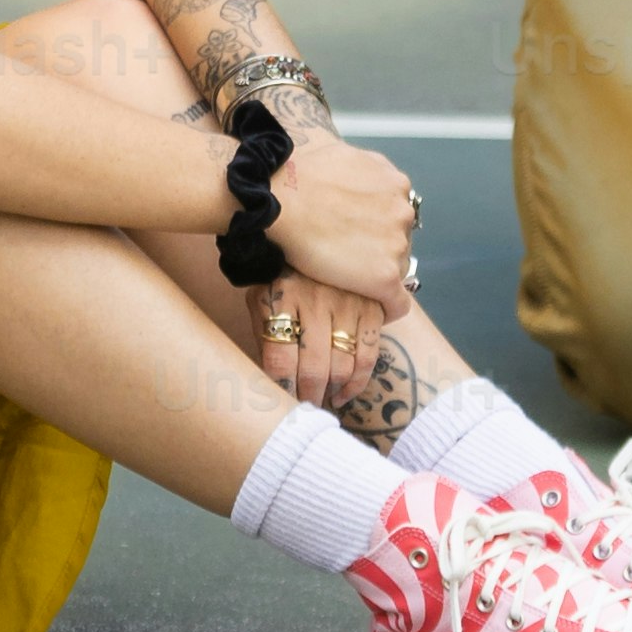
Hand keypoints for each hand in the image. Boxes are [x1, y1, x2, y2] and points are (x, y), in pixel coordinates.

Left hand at [250, 271, 412, 414]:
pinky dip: (358, 379)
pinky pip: (369, 352)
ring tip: (323, 400)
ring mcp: (347, 301)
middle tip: (304, 406)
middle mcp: (315, 300)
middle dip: (307, 396)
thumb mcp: (259, 296)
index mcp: (280, 298)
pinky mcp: (371, 304)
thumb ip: (264, 333)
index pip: (279, 361)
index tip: (280, 402)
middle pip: (312, 368)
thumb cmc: (277, 270)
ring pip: (343, 365)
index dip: (280, 389)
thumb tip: (273, 380)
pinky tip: (346, 391)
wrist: (307, 225)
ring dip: (332, 391)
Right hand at [253, 124, 423, 304]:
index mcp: (396, 184)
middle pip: (399, 241)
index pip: (396, 215)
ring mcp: (396, 245)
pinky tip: (373, 311)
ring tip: (347, 280)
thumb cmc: (297, 175)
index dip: (376, 229)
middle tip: (346, 258)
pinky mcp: (384, 277)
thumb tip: (360, 178)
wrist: (275, 201)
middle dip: (377, 249)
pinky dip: (387, 309)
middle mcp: (404, 212)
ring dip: (376, 275)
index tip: (358, 238)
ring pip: (397, 269)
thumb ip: (363, 171)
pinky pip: (397, 302)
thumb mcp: (343, 154)